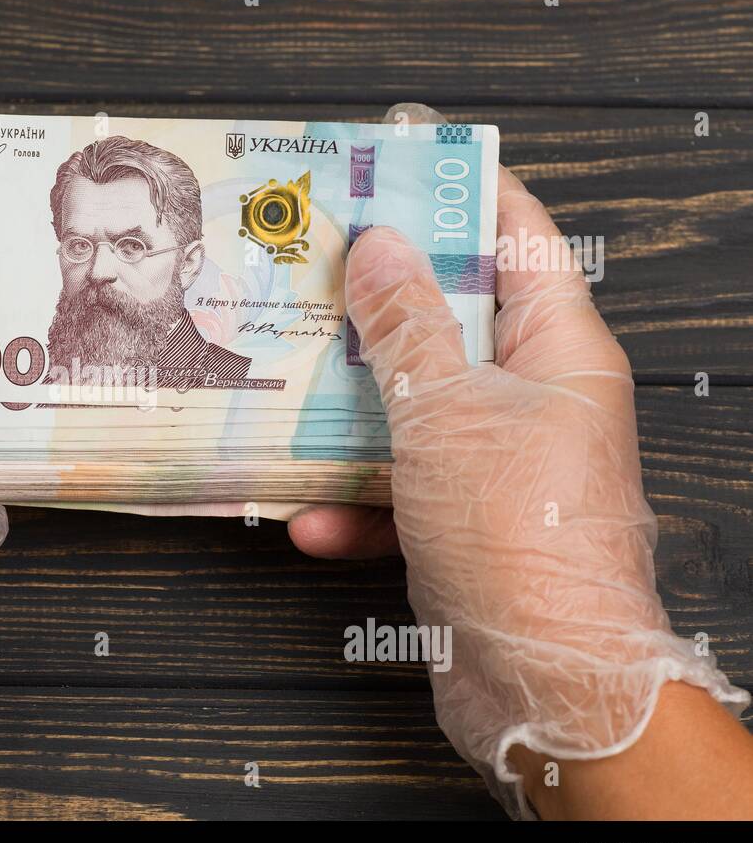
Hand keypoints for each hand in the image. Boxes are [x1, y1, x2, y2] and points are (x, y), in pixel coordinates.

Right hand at [314, 106, 749, 815]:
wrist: (543, 681)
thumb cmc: (521, 533)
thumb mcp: (448, 410)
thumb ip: (405, 326)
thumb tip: (378, 245)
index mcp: (559, 352)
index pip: (520, 240)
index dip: (462, 195)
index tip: (400, 162)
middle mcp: (534, 401)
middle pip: (450, 323)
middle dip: (375, 303)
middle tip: (308, 269)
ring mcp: (496, 464)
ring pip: (410, 408)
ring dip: (345, 410)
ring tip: (283, 389)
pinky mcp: (461, 523)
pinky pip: (396, 491)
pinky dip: (352, 502)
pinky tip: (310, 518)